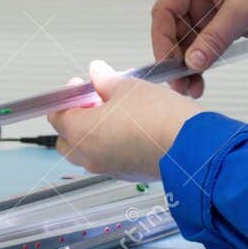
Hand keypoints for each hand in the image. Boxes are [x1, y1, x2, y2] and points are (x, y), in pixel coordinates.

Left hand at [46, 61, 200, 180]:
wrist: (190, 146)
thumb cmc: (160, 118)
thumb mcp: (129, 87)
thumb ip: (106, 80)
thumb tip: (98, 74)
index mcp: (82, 133)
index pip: (57, 116)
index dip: (68, 97)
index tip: (82, 85)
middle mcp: (90, 156)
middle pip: (67, 138)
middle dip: (76, 118)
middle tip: (96, 99)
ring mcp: (108, 168)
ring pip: (87, 151)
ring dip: (93, 132)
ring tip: (116, 111)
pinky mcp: (127, 174)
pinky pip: (108, 159)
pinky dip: (110, 144)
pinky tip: (131, 127)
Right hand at [150, 0, 247, 97]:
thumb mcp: (244, 6)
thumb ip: (216, 36)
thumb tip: (192, 62)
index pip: (166, 9)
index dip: (162, 38)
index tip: (167, 63)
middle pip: (174, 29)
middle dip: (175, 56)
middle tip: (180, 82)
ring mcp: (213, 11)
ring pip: (189, 43)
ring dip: (188, 65)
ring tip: (191, 88)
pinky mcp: (227, 27)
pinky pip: (206, 48)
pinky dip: (202, 64)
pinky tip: (200, 80)